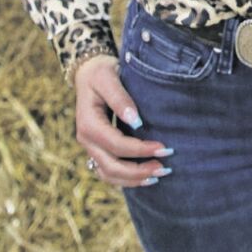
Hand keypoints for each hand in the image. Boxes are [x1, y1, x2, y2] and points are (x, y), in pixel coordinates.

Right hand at [74, 53, 171, 188]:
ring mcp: (90, 147)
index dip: (140, 150)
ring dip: (133, 179)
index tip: (163, 148)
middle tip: (164, 168)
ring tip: (158, 176)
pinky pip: (108, 171)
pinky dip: (126, 178)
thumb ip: (120, 99)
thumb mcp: (108, 78)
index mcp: (88, 124)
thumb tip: (136, 121)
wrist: (89, 72)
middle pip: (111, 167)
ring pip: (108, 174)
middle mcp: (86, 140)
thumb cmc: (101, 73)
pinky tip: (145, 177)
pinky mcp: (97, 149)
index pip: (116, 145)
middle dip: (138, 171)